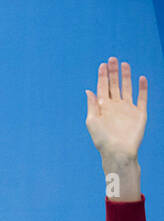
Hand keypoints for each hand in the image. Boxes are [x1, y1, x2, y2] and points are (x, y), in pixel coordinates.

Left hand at [86, 57, 145, 200]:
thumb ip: (92, 105)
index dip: (102, 76)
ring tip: (124, 64)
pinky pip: (142, 98)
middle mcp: (115, 106)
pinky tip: (141, 78)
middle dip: (113, 72)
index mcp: (103, 108)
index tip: (102, 64)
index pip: (102, 88)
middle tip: (112, 59)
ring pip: (127, 88)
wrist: (118, 152)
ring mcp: (127, 109)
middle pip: (114, 85)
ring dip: (126, 76)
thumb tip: (88, 90)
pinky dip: (142, 88)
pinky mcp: (139, 113)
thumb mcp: (92, 121)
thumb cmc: (102, 140)